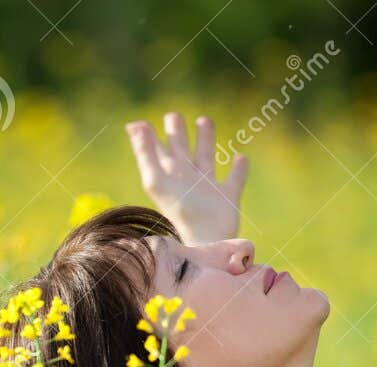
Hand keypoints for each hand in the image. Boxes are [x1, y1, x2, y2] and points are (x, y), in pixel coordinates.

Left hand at [125, 113, 248, 242]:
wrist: (206, 239)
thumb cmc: (180, 211)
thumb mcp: (156, 180)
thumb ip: (145, 152)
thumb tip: (135, 124)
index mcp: (170, 174)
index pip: (159, 150)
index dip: (151, 137)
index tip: (142, 123)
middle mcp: (188, 178)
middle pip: (181, 149)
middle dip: (178, 133)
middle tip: (174, 116)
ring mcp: (208, 187)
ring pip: (207, 157)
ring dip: (206, 140)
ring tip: (205, 121)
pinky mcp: (228, 196)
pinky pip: (235, 178)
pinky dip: (239, 168)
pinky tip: (241, 157)